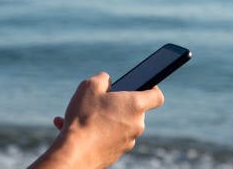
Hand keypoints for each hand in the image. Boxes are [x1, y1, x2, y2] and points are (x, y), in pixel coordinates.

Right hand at [46, 72, 163, 167]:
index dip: (151, 88)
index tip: (142, 86)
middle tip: (101, 102)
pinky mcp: (117, 154)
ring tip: (86, 117)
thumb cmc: (84, 117)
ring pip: (121, 125)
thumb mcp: (90, 86)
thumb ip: (103, 79)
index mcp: (135, 105)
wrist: (75, 153)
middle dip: (119, 105)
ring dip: (108, 120)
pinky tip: (82, 130)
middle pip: (134, 111)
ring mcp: (128, 142)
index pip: (156, 96)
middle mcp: (137, 125)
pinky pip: (112, 139)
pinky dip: (101, 134)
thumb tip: (107, 82)